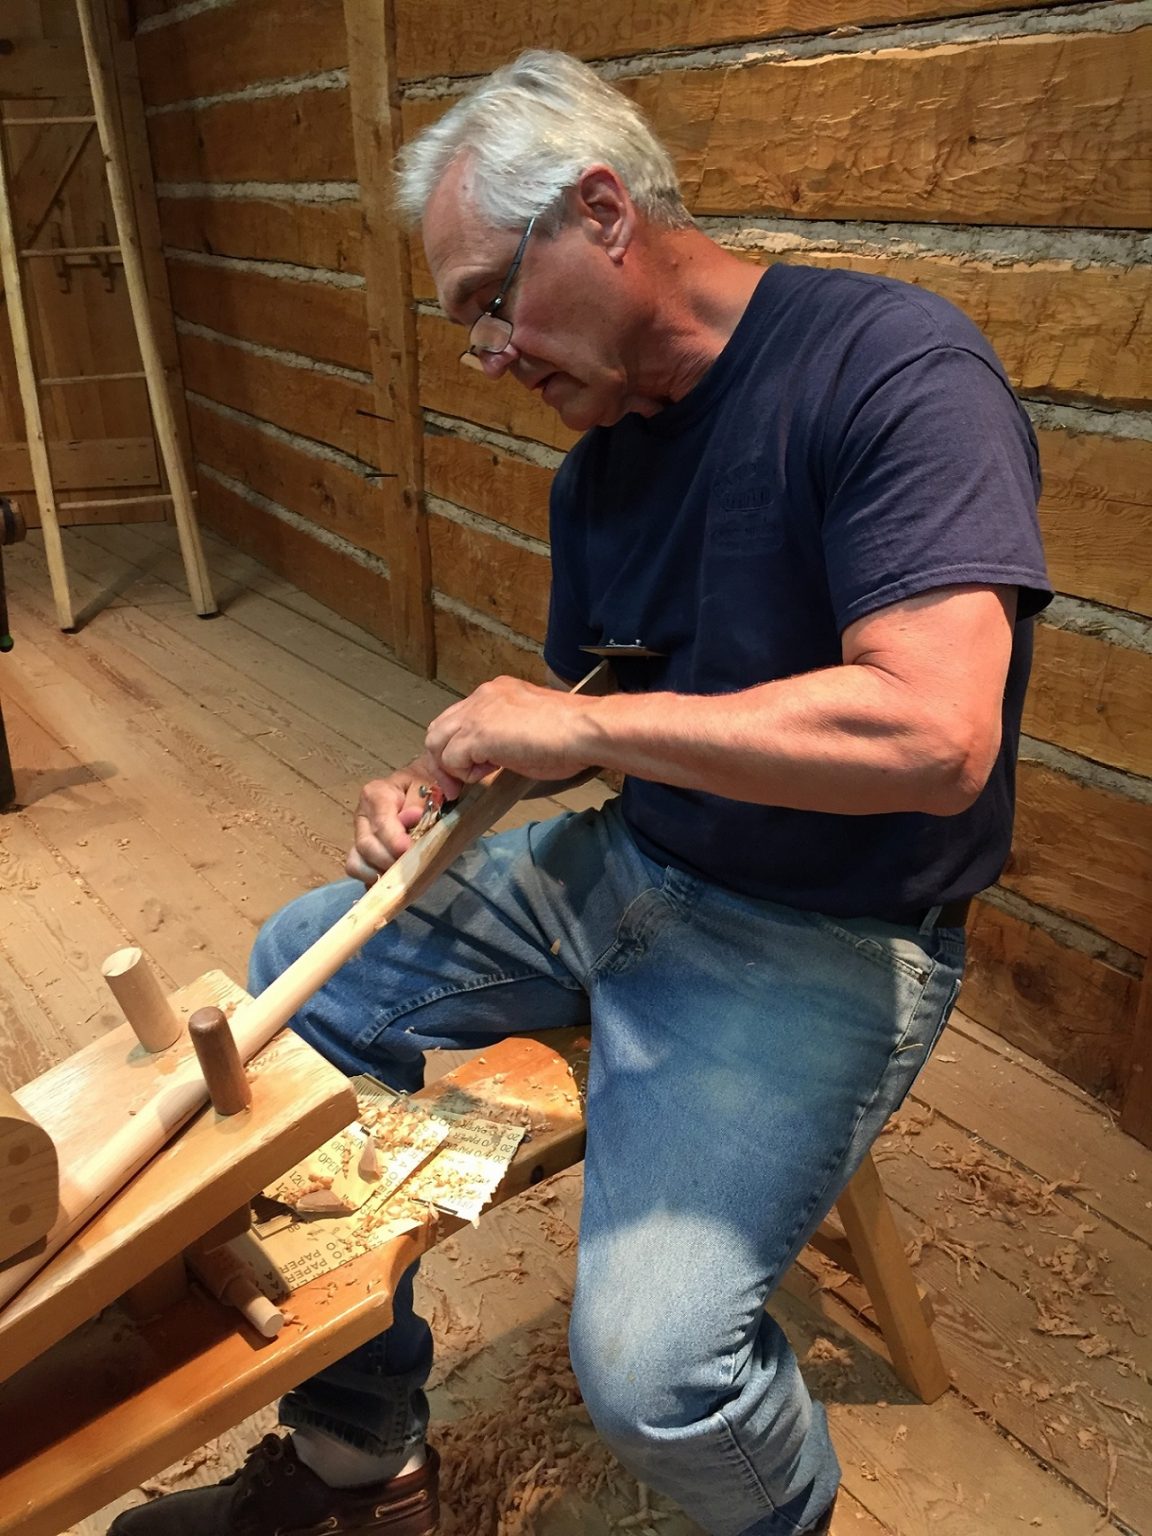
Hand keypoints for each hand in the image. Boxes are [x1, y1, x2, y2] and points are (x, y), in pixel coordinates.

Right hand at [347, 767, 438, 882]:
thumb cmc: (428, 787)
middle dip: (389, 860)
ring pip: (356, 862)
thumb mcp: (428, 785)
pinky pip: (359, 872)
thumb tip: (411, 816)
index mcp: (376, 794)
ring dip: (379, 873)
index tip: (408, 851)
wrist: (426, 787)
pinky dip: (373, 881)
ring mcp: (359, 836)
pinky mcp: (362, 853)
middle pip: (366, 846)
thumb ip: (419, 800)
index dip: (394, 840)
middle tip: (411, 866)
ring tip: (401, 874)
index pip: (380, 822)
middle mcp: (362, 816)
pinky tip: (391, 881)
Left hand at [424, 676, 597, 792]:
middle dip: (442, 760)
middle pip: (438, 729)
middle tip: (457, 786)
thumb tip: (494, 758)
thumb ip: (505, 736)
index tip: (469, 770)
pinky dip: (463, 774)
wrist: (583, 730)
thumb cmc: (570, 734)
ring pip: (436, 742)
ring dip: (450, 768)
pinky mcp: (477, 733)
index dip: (457, 747)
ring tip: (472, 782)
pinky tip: (488, 775)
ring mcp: (477, 713)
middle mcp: (482, 697)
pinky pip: (450, 759)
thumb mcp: (528, 727)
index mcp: (496, 692)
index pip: (458, 718)